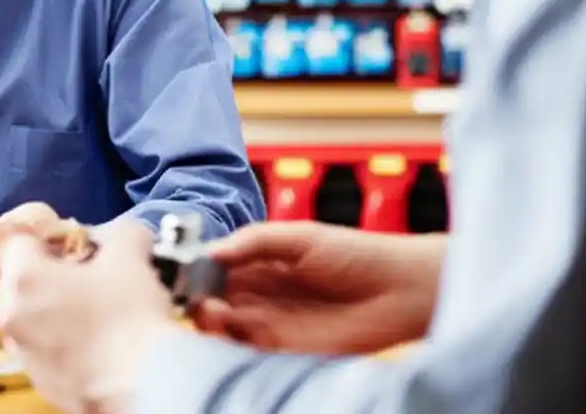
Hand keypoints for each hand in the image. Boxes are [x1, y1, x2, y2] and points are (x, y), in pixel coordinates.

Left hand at [0, 221, 178, 413]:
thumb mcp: (131, 255)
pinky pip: (44, 348)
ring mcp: (22, 353)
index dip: (42, 234)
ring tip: (94, 309)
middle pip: (20, 280)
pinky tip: (97, 341)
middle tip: (87, 273)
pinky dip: (63, 340)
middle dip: (50, 272)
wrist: (142, 385)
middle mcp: (11, 315)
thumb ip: (121, 234)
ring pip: (31, 316)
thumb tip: (122, 238)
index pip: (13, 239)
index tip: (69, 240)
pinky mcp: (39, 382)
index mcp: (22, 277)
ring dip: (55, 308)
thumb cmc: (129, 314)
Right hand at [191, 221, 444, 354]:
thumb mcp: (301, 236)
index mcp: (261, 262)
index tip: (183, 269)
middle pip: (214, 298)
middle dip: (198, 296)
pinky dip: (230, 342)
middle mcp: (261, 293)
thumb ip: (255, 240)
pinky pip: (246, 349)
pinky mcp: (285, 349)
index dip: (197, 268)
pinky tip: (228, 326)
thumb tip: (212, 251)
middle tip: (196, 294)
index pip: (216, 267)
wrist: (401, 289)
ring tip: (211, 309)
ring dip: (210, 319)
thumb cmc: (358, 254)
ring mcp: (271, 322)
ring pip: (224, 325)